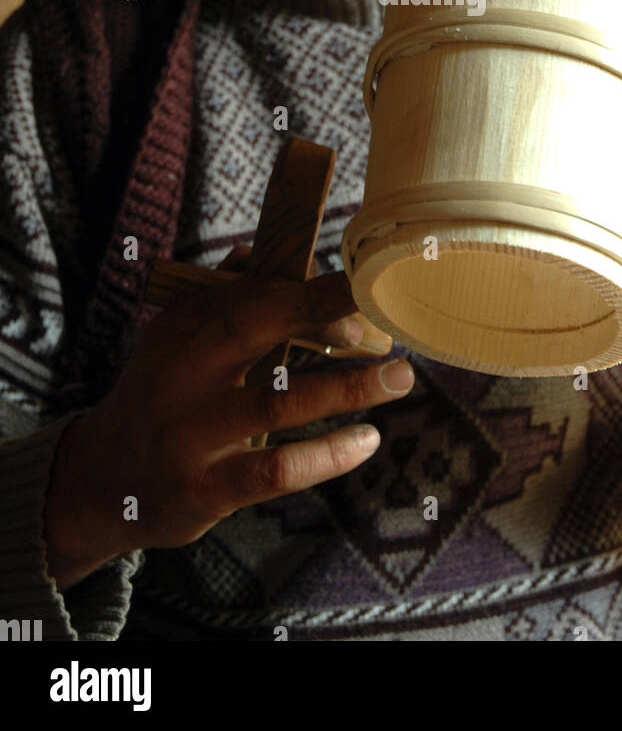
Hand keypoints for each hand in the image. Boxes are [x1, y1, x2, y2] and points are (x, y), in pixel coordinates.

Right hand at [44, 249, 412, 587]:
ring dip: (348, 388)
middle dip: (319, 312)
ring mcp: (189, 434)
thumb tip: (260, 249)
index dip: (303, 284)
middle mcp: (180, 375)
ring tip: (400, 377)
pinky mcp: (203, 489)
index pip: (244, 293)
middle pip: (251, 328)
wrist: (105, 482)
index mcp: (179, 329)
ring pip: (278, 402)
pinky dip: (328, 454)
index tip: (356, 279)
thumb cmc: (161, 398)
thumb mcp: (176, 343)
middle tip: (379, 314)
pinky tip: (366, 440)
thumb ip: (219, 298)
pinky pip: (275, 469)